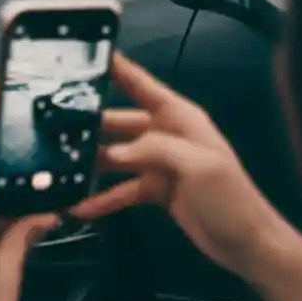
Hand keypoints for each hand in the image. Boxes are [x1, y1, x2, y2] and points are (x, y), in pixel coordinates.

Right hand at [70, 53, 301, 300]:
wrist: (248, 244)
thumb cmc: (230, 198)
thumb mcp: (198, 166)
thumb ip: (154, 150)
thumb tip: (110, 153)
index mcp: (180, 118)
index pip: (143, 86)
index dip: (117, 69)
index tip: (86, 56)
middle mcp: (166, 135)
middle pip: (120, 121)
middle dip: (90, 123)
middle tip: (52, 126)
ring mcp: (159, 163)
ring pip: (116, 156)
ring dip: (91, 163)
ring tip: (59, 167)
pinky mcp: (155, 190)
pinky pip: (122, 189)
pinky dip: (102, 198)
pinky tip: (79, 206)